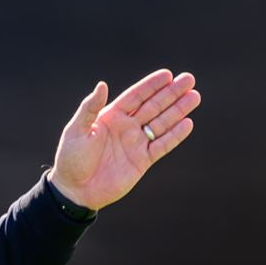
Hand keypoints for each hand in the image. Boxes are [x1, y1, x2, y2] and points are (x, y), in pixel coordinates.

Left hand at [49, 69, 200, 210]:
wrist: (75, 190)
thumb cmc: (70, 159)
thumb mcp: (76, 131)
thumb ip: (89, 108)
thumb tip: (102, 85)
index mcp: (110, 117)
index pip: (135, 97)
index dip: (151, 86)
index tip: (168, 74)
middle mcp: (126, 127)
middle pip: (153, 106)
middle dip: (171, 93)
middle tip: (189, 79)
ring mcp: (135, 143)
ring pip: (161, 123)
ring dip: (178, 110)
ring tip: (194, 96)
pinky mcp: (142, 161)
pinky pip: (162, 146)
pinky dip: (175, 136)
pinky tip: (187, 123)